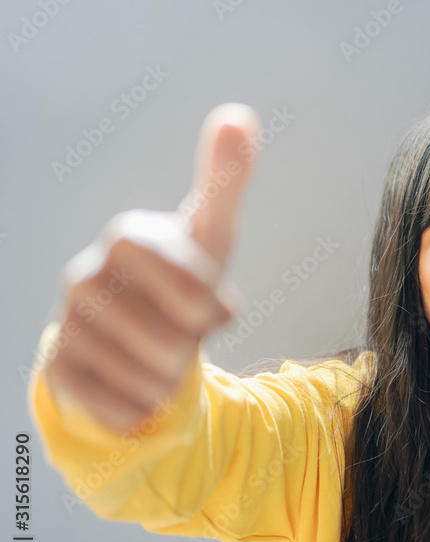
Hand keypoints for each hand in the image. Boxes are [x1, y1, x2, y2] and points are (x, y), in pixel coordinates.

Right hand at [44, 103, 260, 432]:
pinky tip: (140, 382)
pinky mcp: (59, 373)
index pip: (179, 280)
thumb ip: (226, 178)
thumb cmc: (185, 277)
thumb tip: (239, 116)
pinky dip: (145, 405)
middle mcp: (84, 277)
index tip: (219, 308)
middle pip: (166, 340)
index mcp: (127, 239)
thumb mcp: (211, 232)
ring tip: (166, 355)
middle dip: (192, 346)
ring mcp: (66, 325)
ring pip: (146, 378)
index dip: (204, 300)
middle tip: (187, 333)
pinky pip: (120, 408)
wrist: (139, 331)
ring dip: (173, 377)